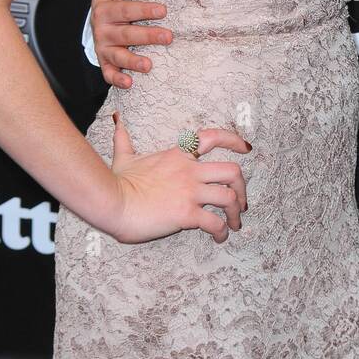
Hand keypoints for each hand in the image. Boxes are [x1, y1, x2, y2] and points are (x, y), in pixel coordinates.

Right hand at [92, 0, 172, 88]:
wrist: (98, 24)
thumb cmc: (111, 5)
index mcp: (105, 10)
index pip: (125, 10)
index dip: (143, 10)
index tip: (163, 10)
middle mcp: (103, 31)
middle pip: (126, 35)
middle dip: (147, 36)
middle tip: (169, 36)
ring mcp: (104, 49)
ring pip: (118, 56)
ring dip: (133, 62)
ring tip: (148, 65)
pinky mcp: (106, 63)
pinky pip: (109, 74)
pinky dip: (118, 80)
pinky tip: (130, 83)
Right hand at [109, 113, 250, 244]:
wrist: (112, 202)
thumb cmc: (117, 181)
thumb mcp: (124, 156)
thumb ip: (125, 139)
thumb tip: (118, 121)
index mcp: (178, 156)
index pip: (213, 138)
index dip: (234, 141)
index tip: (246, 149)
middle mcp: (189, 171)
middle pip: (232, 171)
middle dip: (242, 187)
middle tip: (240, 200)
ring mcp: (190, 192)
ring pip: (230, 197)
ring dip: (236, 212)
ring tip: (234, 223)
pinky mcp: (187, 214)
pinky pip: (215, 223)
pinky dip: (222, 231)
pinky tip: (219, 237)